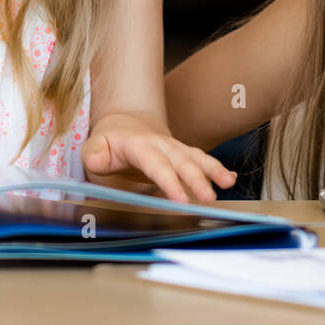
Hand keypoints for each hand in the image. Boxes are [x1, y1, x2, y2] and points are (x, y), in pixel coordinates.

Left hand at [82, 112, 236, 202]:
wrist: (127, 124)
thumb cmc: (110, 141)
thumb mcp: (95, 145)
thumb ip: (94, 153)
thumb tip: (95, 159)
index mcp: (140, 145)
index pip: (157, 165)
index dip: (170, 182)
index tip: (181, 200)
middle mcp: (163, 144)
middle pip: (183, 161)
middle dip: (197, 179)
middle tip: (209, 198)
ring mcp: (176, 148)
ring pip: (197, 157)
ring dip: (214, 170)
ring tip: (229, 182)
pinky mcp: (184, 154)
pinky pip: (201, 159)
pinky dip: (217, 168)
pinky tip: (231, 177)